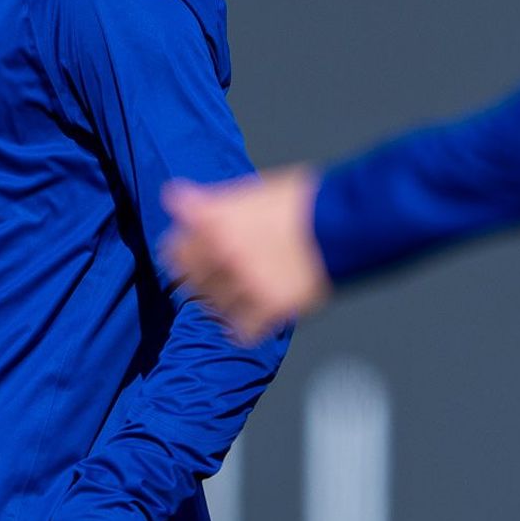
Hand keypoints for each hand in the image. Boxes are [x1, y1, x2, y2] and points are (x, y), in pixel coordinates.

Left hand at [164, 165, 329, 342]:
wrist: (344, 221)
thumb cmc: (304, 201)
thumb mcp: (251, 189)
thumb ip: (210, 201)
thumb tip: (174, 196)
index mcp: (216, 222)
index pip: (175, 249)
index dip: (181, 252)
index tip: (186, 256)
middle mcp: (225, 254)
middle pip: (191, 281)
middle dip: (200, 279)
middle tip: (211, 278)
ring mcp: (246, 283)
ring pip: (215, 307)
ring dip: (222, 303)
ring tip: (237, 295)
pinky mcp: (270, 308)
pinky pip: (243, 331)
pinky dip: (244, 328)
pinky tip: (249, 320)